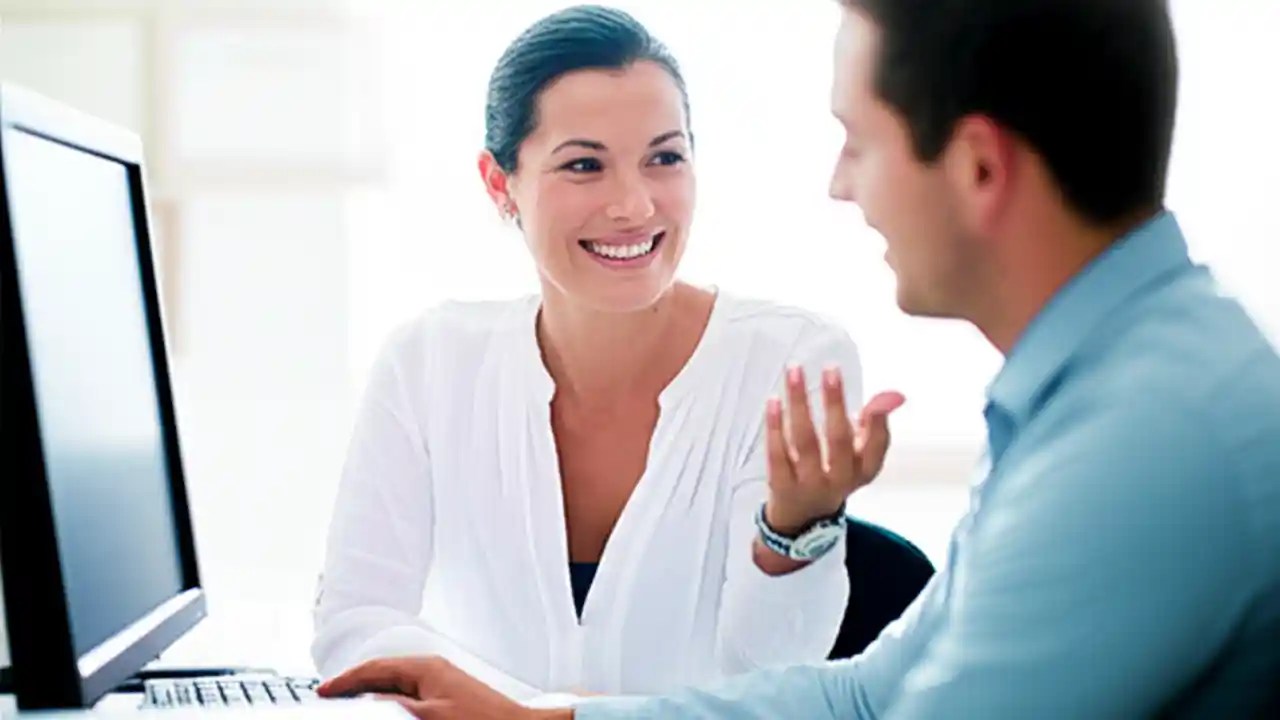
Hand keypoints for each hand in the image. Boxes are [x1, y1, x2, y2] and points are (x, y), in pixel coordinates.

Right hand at [317, 656, 560, 719]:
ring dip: (372, 693)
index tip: (324, 692)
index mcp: (424, 668)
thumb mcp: (429, 716)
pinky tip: (385, 709)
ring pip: (395, 684)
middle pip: (383, 674)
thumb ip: (395, 706)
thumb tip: (368, 699)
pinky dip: (390, 700)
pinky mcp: (446, 697)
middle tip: (331, 697)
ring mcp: (440, 682)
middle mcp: (431, 670)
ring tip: (351, 703)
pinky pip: (409, 694)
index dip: (346, 681)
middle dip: (355, 685)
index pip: (375, 669)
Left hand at [765, 366, 904, 534]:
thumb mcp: (859, 456)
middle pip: (838, 439)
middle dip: (835, 402)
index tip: (878, 394)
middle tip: (831, 369)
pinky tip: (774, 401)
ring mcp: (809, 485)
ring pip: (805, 441)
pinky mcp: (782, 487)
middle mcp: (839, 480)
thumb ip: (874, 423)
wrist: (802, 520)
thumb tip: (894, 394)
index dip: (878, 420)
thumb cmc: (834, 474)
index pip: (876, 447)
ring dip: (800, 404)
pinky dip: (775, 426)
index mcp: (863, 471)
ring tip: (794, 372)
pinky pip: (777, 454)